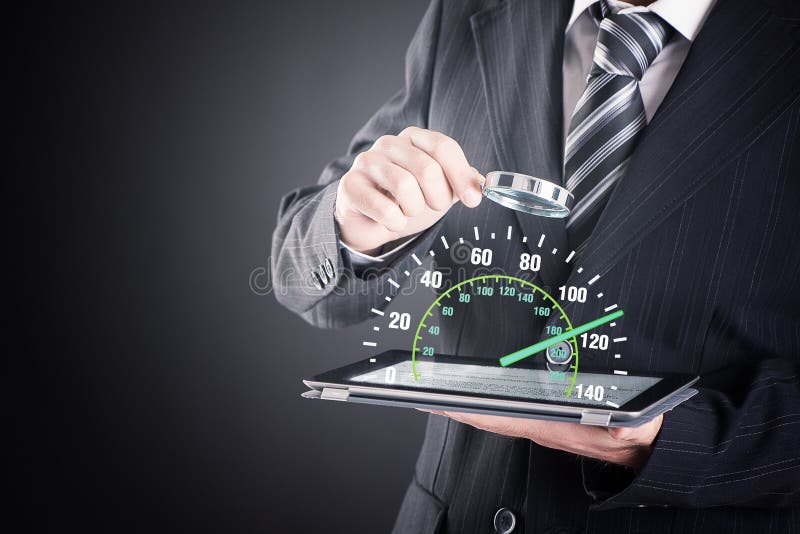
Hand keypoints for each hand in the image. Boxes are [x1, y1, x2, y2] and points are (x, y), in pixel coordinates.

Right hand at [335, 127, 482, 253]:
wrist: (370, 222)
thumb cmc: (406, 201)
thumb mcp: (440, 191)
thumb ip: (462, 183)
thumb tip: (482, 184)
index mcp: (414, 137)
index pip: (444, 147)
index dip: (461, 176)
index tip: (473, 201)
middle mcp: (389, 143)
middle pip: (427, 168)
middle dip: (437, 198)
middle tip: (432, 208)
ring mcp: (366, 162)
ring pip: (405, 186)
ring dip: (414, 210)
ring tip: (408, 212)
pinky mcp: (350, 185)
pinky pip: (384, 208)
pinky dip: (395, 222)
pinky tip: (391, 221)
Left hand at [424, 411, 662, 468]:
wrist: (645, 447)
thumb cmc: (636, 434)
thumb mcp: (637, 427)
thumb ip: (628, 425)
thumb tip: (620, 424)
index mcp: (553, 426)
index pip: (498, 416)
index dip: (465, 409)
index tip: (436, 401)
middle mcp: (541, 427)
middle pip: (486, 416)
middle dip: (453, 406)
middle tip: (421, 393)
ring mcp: (541, 425)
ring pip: (494, 415)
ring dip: (465, 406)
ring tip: (438, 394)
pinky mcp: (547, 420)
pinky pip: (507, 411)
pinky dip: (485, 405)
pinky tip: (475, 398)